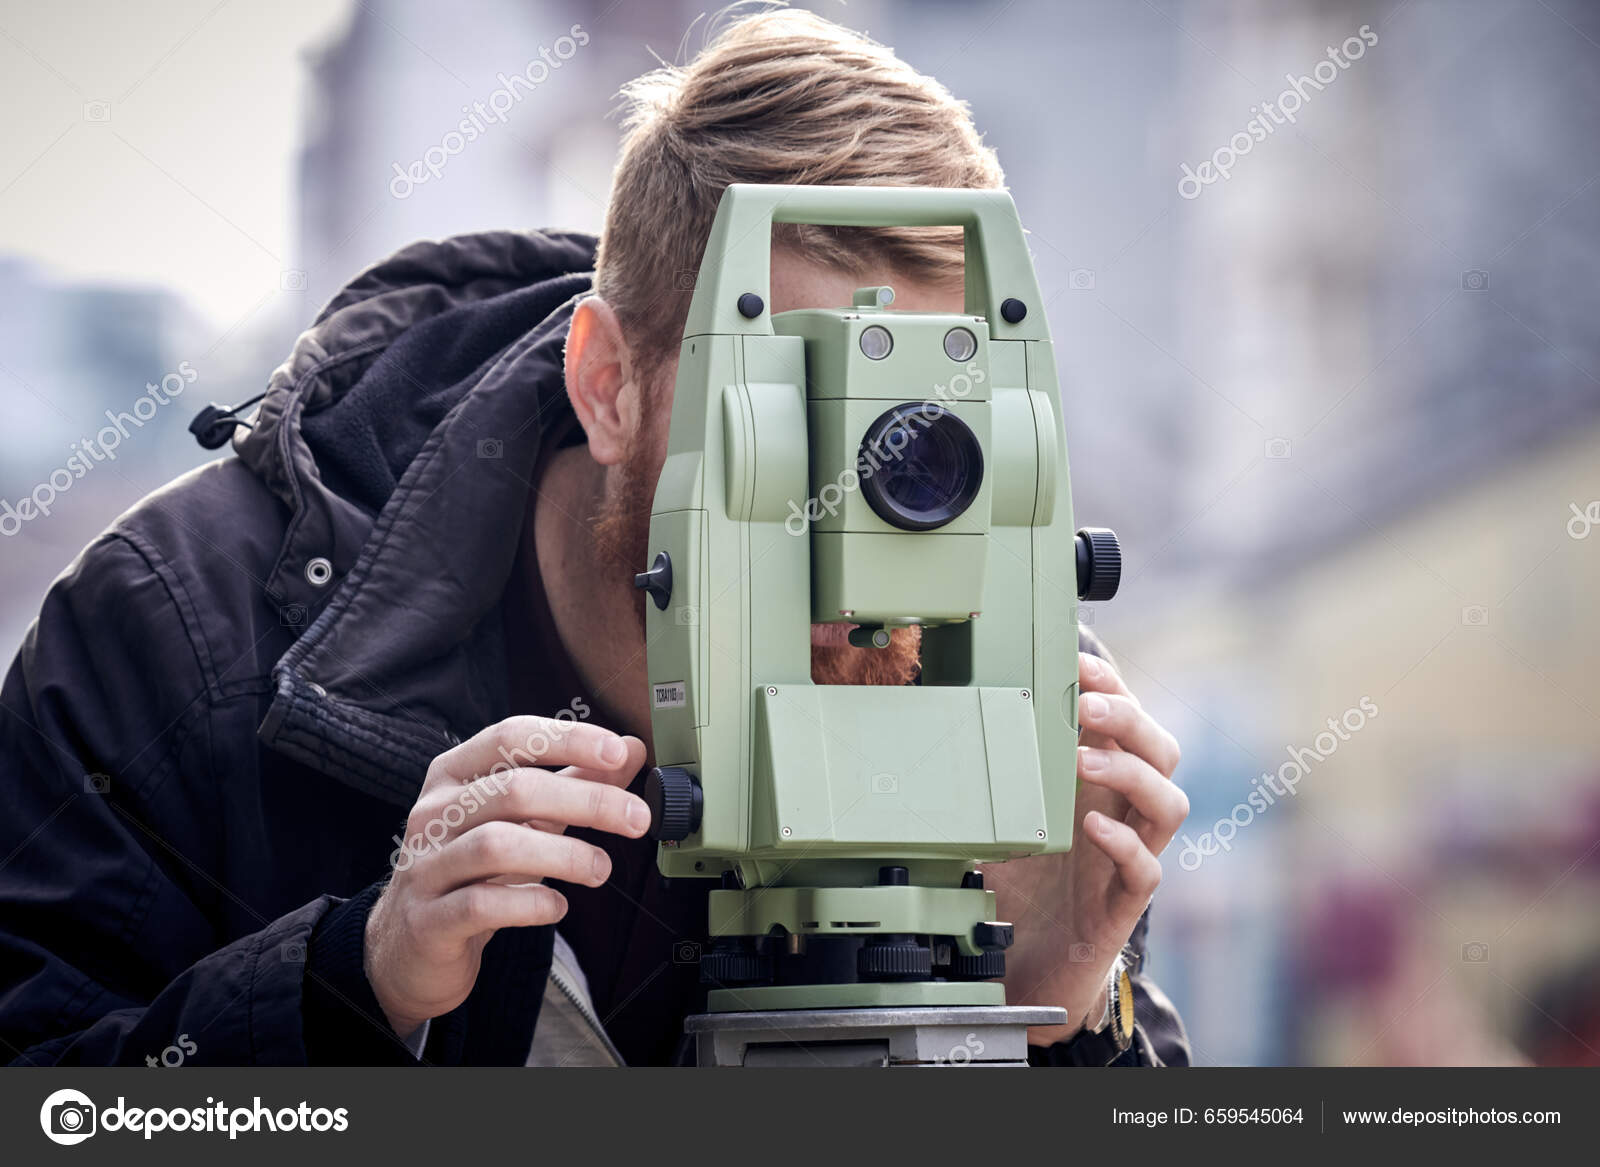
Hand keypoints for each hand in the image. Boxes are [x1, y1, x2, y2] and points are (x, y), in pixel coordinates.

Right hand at [365, 716, 647, 1039]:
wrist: (412, 943)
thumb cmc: (473, 870)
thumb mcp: (524, 819)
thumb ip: (575, 782)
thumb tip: (631, 750)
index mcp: (453, 773)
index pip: (511, 737)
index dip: (569, 740)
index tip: (621, 753)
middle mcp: (433, 812)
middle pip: (513, 789)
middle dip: (587, 801)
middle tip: (637, 819)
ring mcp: (425, 866)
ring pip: (496, 845)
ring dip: (564, 854)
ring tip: (601, 868)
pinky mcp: (428, 920)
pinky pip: (482, 904)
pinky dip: (531, 904)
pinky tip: (558, 907)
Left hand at [983, 652, 1186, 1045]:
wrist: (1026, 966)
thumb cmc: (1019, 886)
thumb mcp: (998, 815)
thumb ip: (989, 773)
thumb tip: (943, 719)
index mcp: (1098, 783)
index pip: (1126, 722)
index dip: (1113, 686)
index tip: (1079, 662)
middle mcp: (1123, 812)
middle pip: (1161, 751)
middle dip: (1129, 718)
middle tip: (1088, 705)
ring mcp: (1130, 857)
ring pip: (1167, 803)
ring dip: (1129, 772)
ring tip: (1083, 760)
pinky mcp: (1124, 903)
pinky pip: (1147, 869)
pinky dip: (1125, 843)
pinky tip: (1093, 828)